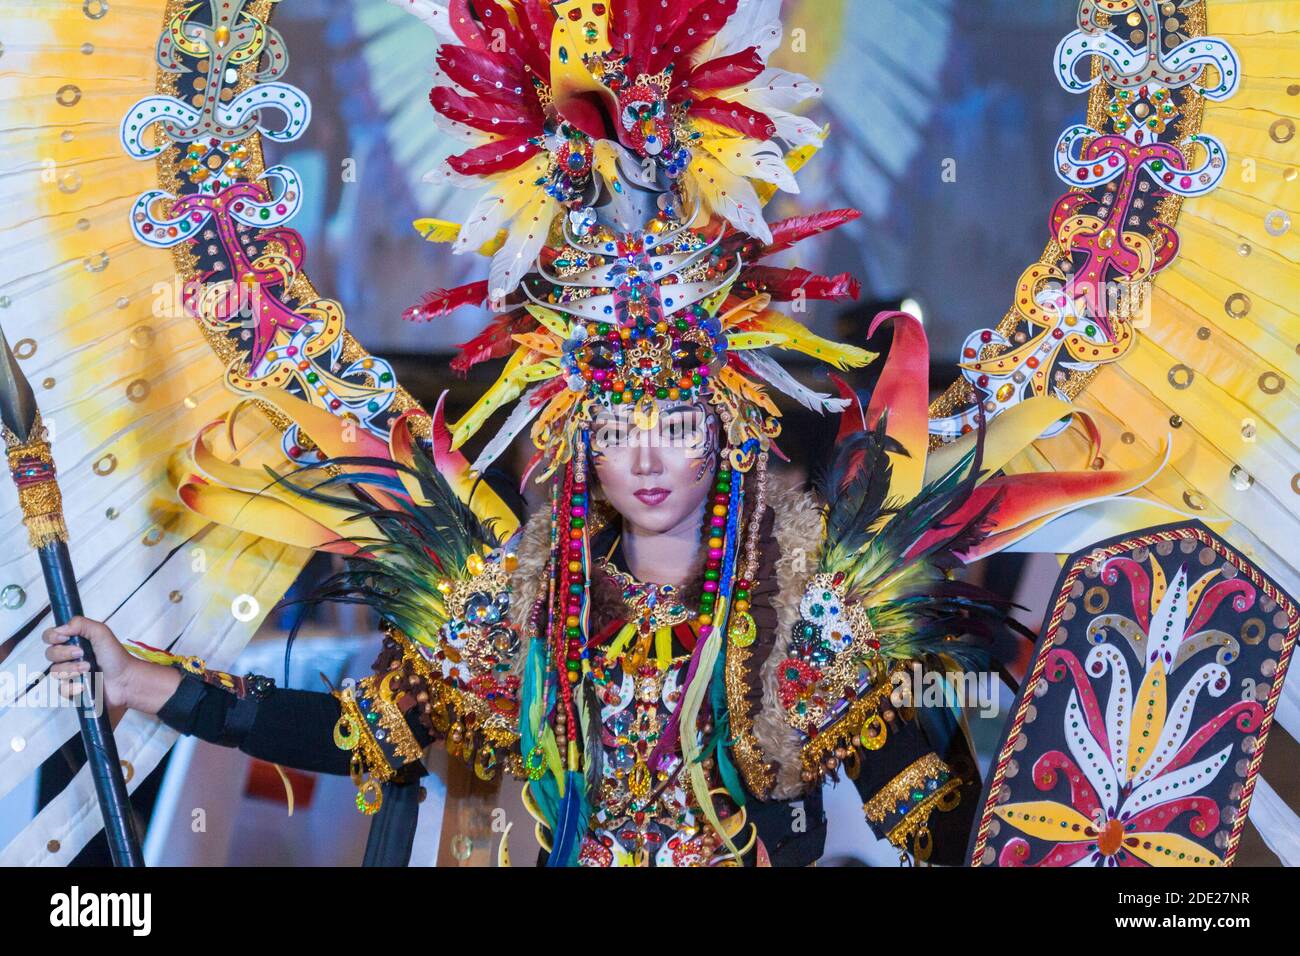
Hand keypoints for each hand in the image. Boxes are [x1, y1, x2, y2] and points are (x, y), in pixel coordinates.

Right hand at [43, 616, 178, 712]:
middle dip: (64, 653)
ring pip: (55, 672)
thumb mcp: (101, 633)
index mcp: (74, 642)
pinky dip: (73, 686)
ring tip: (88, 668)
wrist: (126, 680)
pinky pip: (62, 689)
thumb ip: (81, 624)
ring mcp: (70, 674)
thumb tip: (61, 628)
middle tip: (82, 653)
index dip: (52, 636)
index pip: (50, 636)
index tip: (64, 638)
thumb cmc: (115, 656)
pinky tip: (85, 684)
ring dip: (71, 670)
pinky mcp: (73, 690)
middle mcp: (69, 657)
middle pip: (50, 654)